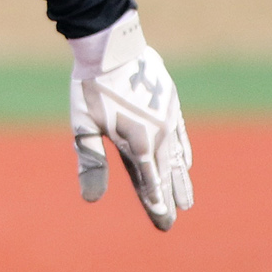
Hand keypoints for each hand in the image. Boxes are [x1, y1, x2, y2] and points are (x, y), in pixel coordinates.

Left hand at [68, 12, 193, 230]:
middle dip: (168, 198)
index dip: (156, 204)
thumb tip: (91, 200)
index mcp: (138, 144)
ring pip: (177, 157)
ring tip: (186, 202)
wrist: (113, 48)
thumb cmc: (92, 88)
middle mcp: (159, 136)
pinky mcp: (171, 104)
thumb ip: (91, 163)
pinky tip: (187, 163)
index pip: (149, 183)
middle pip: (165, 174)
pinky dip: (184, 152)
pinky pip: (181, 135)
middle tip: (170, 223)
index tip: (163, 223)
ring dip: (180, 180)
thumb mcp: (84, 127)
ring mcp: (168, 120)